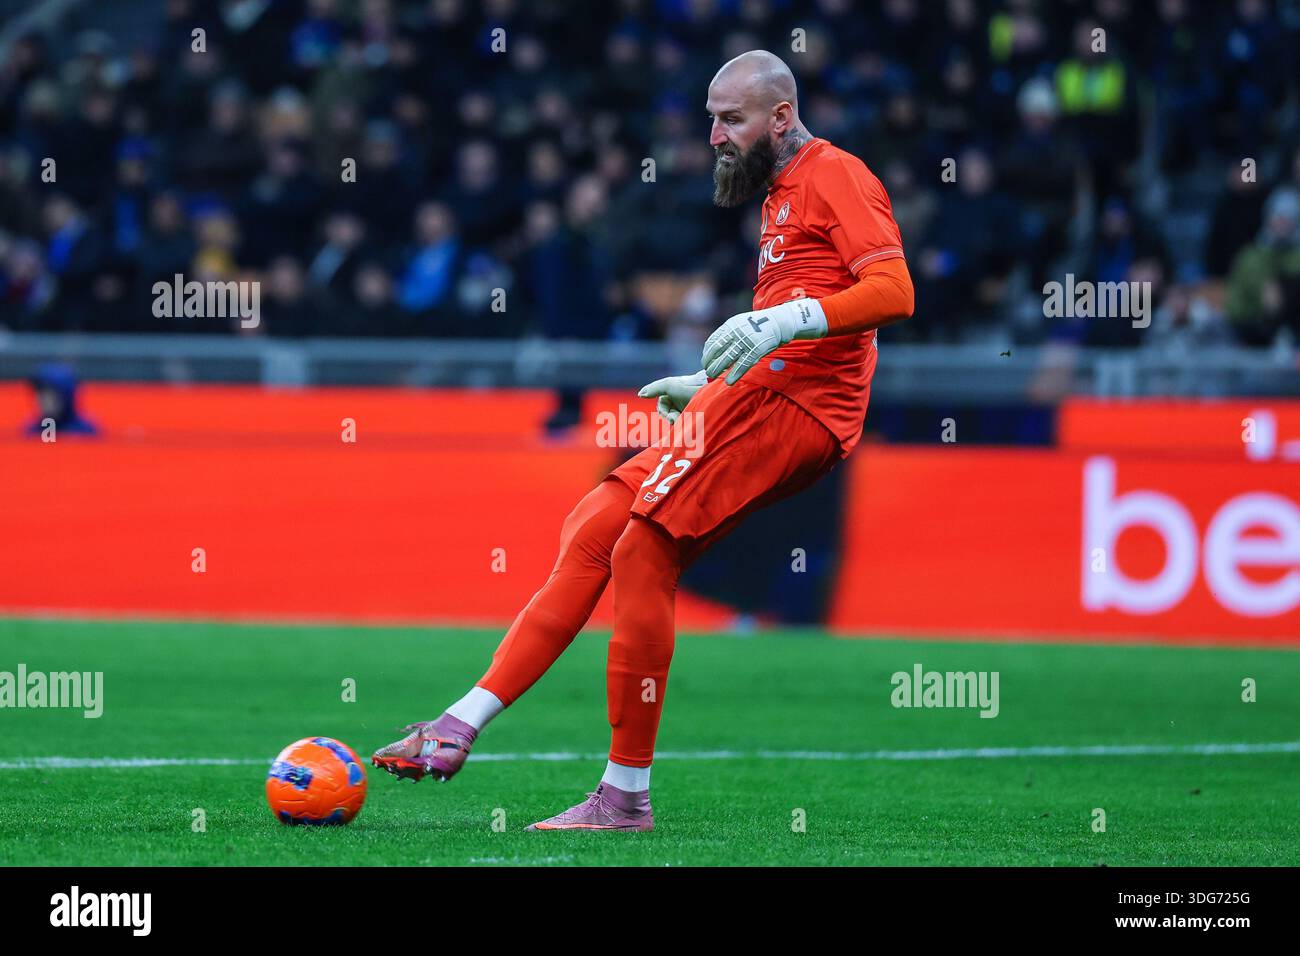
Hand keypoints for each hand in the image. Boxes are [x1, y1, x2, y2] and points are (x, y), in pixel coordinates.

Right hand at [638, 370, 707, 423]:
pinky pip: (686, 423)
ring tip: (683, 421)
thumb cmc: (688, 387)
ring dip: (677, 422)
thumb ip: (654, 388)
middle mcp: (680, 400)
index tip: (669, 416)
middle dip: (670, 417)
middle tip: (676, 420)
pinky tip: (688, 425)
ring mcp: (688, 407)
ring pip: (676, 419)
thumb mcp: (669, 384)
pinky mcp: (695, 415)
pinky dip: (684, 425)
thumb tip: (640, 394)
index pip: (662, 406)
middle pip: (668, 414)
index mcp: (673, 392)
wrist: (709, 392)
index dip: (663, 411)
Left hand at [702, 298, 826, 384]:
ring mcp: (746, 341)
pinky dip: (734, 375)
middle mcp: (736, 332)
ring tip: (712, 376)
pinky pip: (743, 365)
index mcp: (731, 325)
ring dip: (718, 369)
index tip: (705, 360)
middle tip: (707, 370)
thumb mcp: (741, 323)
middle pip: (717, 350)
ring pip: (727, 358)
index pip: (713, 340)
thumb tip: (715, 348)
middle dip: (710, 362)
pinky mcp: (756, 350)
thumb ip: (729, 333)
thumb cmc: (759, 325)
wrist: (779, 322)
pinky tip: (729, 382)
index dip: (707, 352)